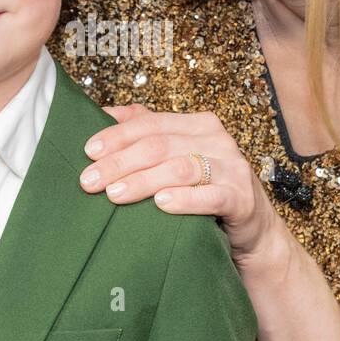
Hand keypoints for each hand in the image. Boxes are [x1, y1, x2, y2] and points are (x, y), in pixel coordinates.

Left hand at [79, 103, 283, 258]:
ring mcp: (232, 168)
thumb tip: (104, 112)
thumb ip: (147, 131)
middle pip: (159, 145)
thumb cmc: (206, 190)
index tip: (88, 152)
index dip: (117, 136)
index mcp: (198, 124)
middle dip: (120, 162)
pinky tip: (160, 204)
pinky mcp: (242, 197)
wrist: (251, 228)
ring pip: (180, 168)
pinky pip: (210, 195)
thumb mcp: (177, 157)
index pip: (150, 123)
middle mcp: (217, 139)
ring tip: (114, 194)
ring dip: (143, 181)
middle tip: (90, 181)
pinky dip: (183, 199)